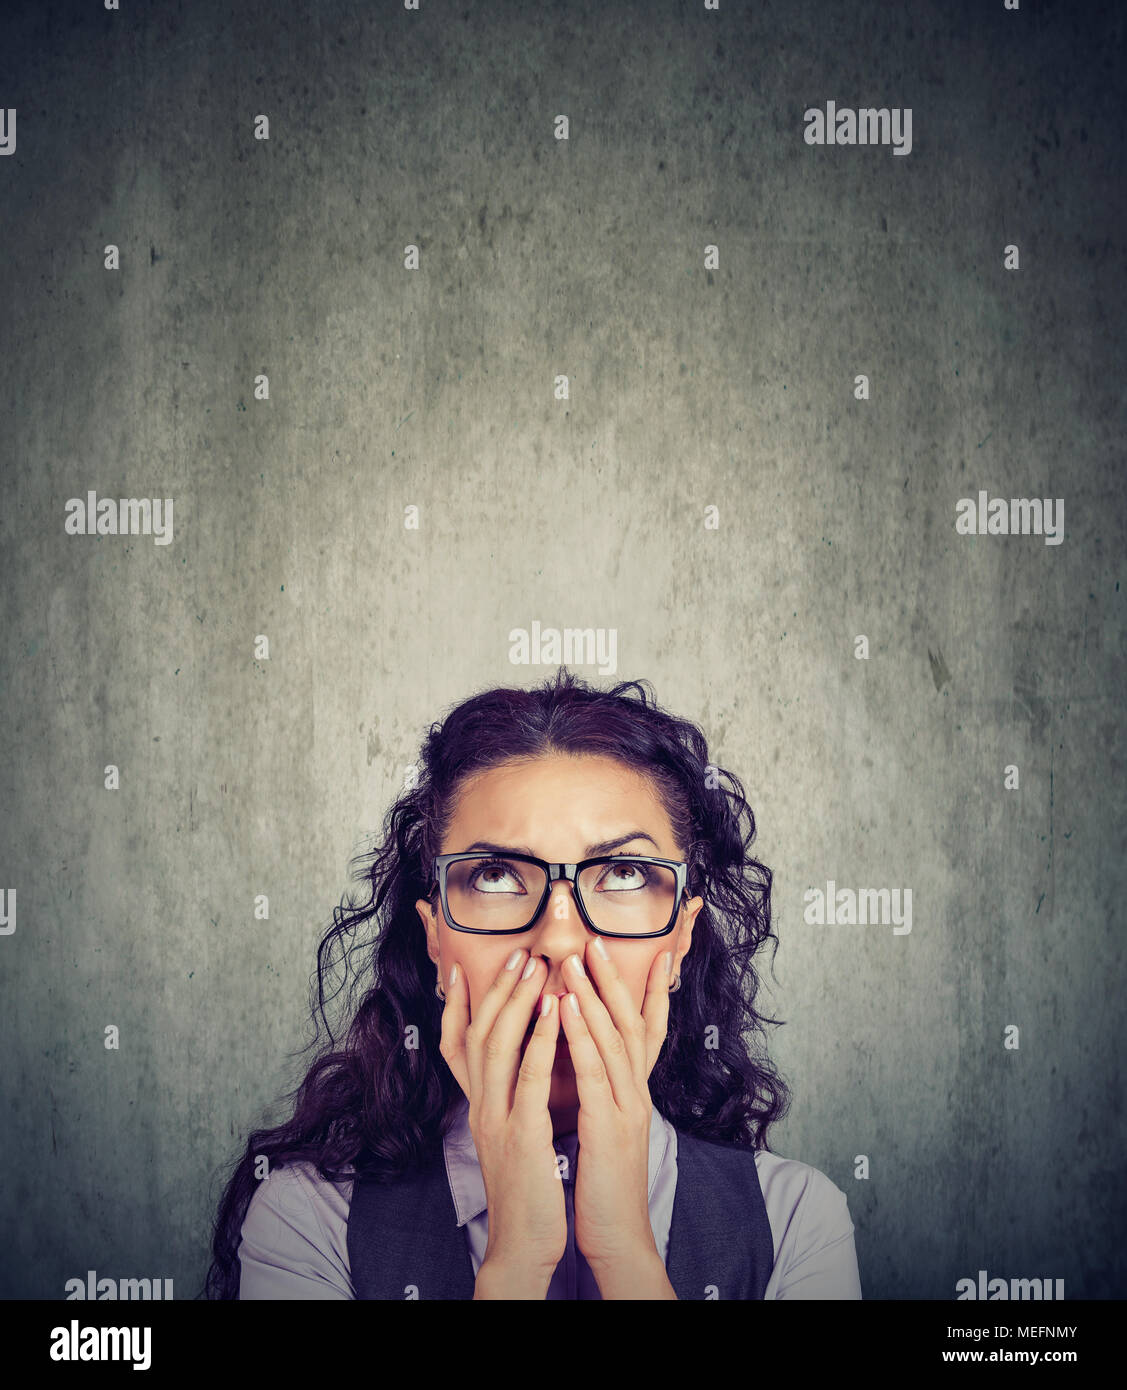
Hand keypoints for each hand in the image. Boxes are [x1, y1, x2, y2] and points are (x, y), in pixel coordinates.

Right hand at [439, 950, 566, 1283]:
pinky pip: (528, 1078)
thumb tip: (517, 1068)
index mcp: (479, 1107)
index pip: (457, 1045)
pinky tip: (555, 1013)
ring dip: (517, 1003)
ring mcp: (497, 1120)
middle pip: (477, 1034)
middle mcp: (480, 1107)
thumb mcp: (510, 1138)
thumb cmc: (526, 1192)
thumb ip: (509, 1102)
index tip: (462, 967)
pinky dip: (541, 1040)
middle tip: (517, 953)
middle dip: (496, 990)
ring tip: (536, 968)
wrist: (522, 1247)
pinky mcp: (521, 1136)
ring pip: (497, 1046)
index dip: (458, 1006)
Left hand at [560, 940, 674, 1275]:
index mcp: (636, 1094)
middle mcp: (637, 1094)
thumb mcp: (609, 1130)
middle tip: (596, 940)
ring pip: (612, 1039)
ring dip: (592, 995)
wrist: (618, 1237)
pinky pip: (592, 1071)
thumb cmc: (605, 1185)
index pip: (646, 1032)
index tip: (651, 953)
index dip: (649, 991)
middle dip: (614, 980)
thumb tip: (592, 1064)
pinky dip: (578, 1035)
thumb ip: (605, 1094)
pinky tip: (564, 1008)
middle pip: (629, 1024)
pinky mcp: (608, 1127)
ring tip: (574, 959)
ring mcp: (626, 1108)